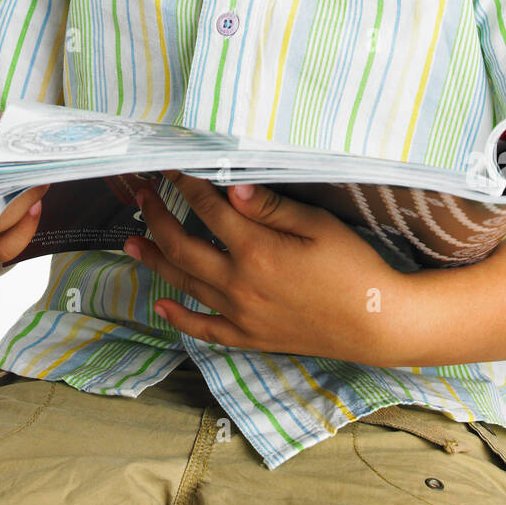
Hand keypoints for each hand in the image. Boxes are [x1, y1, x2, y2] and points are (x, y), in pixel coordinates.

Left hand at [123, 170, 417, 365]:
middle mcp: (239, 284)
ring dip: (154, 261)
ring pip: (184, 284)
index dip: (187, 185)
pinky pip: (204, 329)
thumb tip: (230, 185)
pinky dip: (178, 318)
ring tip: (129, 242)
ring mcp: (241, 314)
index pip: (208, 209)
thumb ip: (270, 206)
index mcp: (256, 250)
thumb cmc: (353, 267)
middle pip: (182, 246)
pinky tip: (160, 305)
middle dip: (157, 217)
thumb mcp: (317, 225)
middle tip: (141, 195)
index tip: (171, 167)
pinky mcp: (250, 337)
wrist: (376, 324)